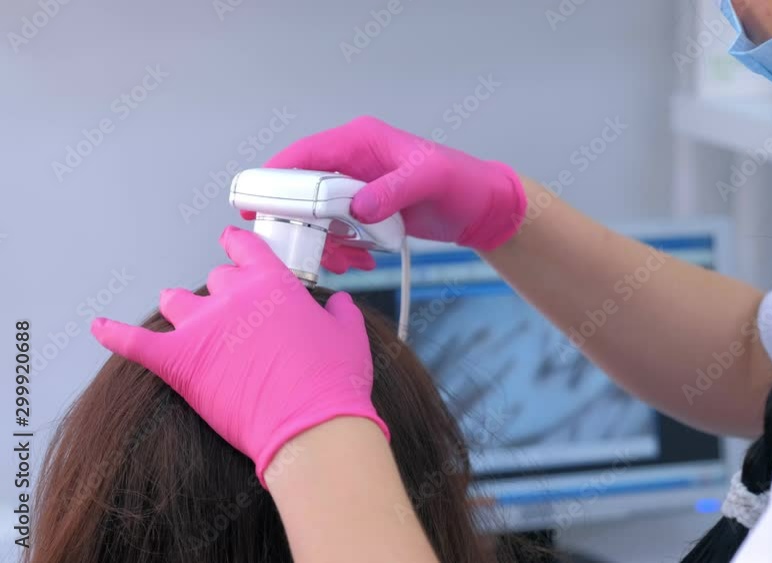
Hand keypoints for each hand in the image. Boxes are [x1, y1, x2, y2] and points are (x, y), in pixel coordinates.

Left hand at [90, 226, 387, 484]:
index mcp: (274, 285)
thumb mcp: (350, 336)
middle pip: (215, 279)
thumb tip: (338, 304)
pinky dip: (113, 334)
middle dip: (222, 293)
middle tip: (232, 315)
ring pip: (176, 302)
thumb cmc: (334, 383)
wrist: (313, 428)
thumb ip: (341, 312)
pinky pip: (134, 343)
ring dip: (181, 309)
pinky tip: (98, 327)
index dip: (236, 244)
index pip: (245, 249)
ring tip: (184, 320)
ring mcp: (203, 329)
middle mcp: (235, 297)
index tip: (230, 243)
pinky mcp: (180, 363)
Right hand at [252, 116, 526, 271]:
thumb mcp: (430, 180)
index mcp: (361, 141)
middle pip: (303, 189)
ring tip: (344, 263)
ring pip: (317, 216)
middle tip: (300, 248)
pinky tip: (359, 263)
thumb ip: (393, 190)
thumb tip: (358, 206)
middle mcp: (352, 162)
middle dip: (300, 222)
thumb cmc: (461, 182)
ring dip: (323, 243)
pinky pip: (337, 231)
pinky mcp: (363, 211)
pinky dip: (342, 250)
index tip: (254, 203)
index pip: (306, 153)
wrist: (480, 207)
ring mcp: (356, 188)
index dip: (275, 177)